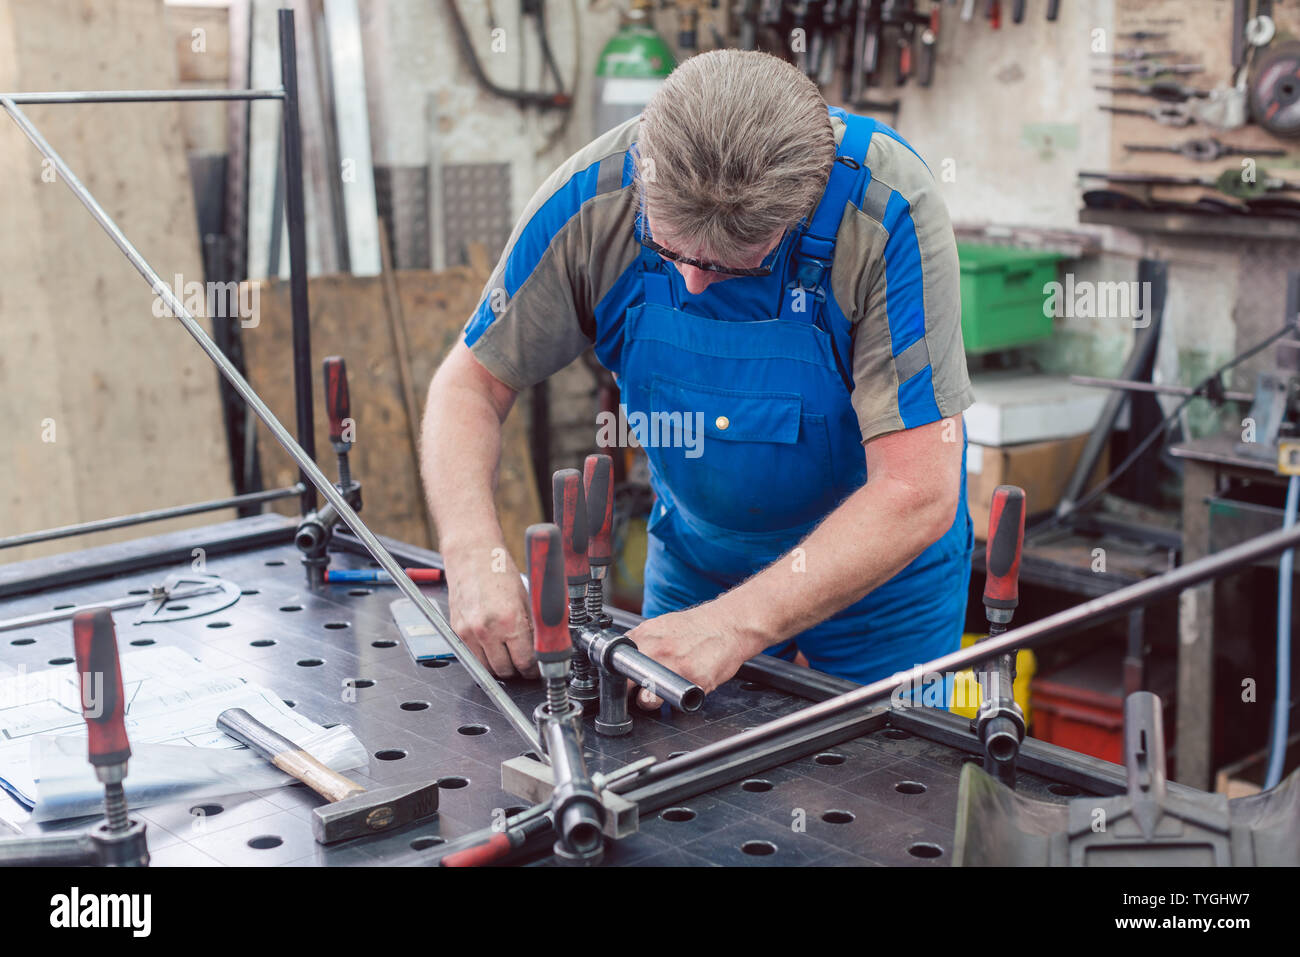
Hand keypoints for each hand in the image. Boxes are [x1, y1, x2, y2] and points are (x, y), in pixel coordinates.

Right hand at [442, 545, 536, 678]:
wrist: (471, 555)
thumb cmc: (499, 571)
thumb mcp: (526, 598)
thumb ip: (532, 627)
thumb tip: (541, 648)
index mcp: (510, 620)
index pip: (525, 662)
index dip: (534, 669)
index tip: (537, 669)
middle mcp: (487, 630)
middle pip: (506, 670)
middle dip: (518, 670)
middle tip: (525, 664)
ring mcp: (469, 633)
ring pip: (488, 669)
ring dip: (500, 667)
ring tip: (509, 656)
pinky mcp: (457, 631)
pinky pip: (472, 657)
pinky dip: (484, 657)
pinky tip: (493, 647)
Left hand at [622, 602, 756, 709]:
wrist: (728, 624)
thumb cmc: (696, 627)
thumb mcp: (660, 626)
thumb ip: (640, 641)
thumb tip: (620, 656)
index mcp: (644, 637)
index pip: (613, 663)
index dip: (612, 678)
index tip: (613, 685)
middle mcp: (656, 651)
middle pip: (626, 684)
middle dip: (626, 694)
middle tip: (633, 695)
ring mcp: (674, 667)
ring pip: (647, 701)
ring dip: (649, 703)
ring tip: (657, 697)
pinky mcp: (694, 681)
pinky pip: (678, 703)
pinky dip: (678, 703)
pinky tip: (682, 692)